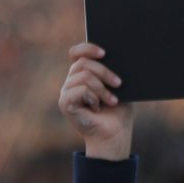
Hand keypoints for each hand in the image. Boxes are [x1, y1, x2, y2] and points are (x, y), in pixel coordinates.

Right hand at [57, 43, 131, 160]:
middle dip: (104, 71)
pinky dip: (93, 97)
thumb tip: (119, 54)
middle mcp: (72, 81)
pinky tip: (97, 107)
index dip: (88, 48)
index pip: (77, 53)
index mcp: (83, 74)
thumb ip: (113, 71)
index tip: (104, 53)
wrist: (115, 134)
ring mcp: (66, 92)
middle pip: (82, 63)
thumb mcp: (119, 86)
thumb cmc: (118, 111)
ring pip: (83, 76)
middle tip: (119, 83)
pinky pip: (79, 90)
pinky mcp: (65, 103)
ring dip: (102, 88)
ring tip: (112, 100)